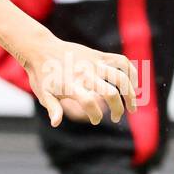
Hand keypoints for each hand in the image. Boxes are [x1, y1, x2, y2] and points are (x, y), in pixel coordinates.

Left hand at [22, 35, 136, 126]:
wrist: (41, 49)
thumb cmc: (42, 76)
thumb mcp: (43, 94)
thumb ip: (53, 108)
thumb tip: (56, 123)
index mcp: (71, 86)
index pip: (89, 103)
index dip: (95, 115)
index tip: (95, 120)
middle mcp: (85, 74)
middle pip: (111, 93)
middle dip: (118, 108)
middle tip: (117, 118)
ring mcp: (94, 63)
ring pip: (121, 78)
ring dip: (130, 94)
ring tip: (132, 106)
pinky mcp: (98, 55)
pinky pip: (121, 61)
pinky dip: (131, 72)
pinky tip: (133, 84)